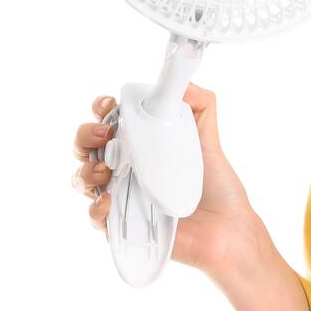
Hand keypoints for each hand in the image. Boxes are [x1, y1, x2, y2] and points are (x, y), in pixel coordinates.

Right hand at [71, 83, 265, 274]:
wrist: (228, 229)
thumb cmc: (218, 188)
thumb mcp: (210, 140)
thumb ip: (200, 106)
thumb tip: (183, 81)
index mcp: (143, 145)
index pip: (109, 121)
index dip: (101, 110)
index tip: (108, 105)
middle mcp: (127, 169)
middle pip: (86, 146)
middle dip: (84, 135)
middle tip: (104, 136)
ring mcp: (121, 197)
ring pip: (82, 178)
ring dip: (85, 169)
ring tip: (105, 170)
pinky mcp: (122, 227)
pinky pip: (94, 217)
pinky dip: (94, 208)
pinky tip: (108, 201)